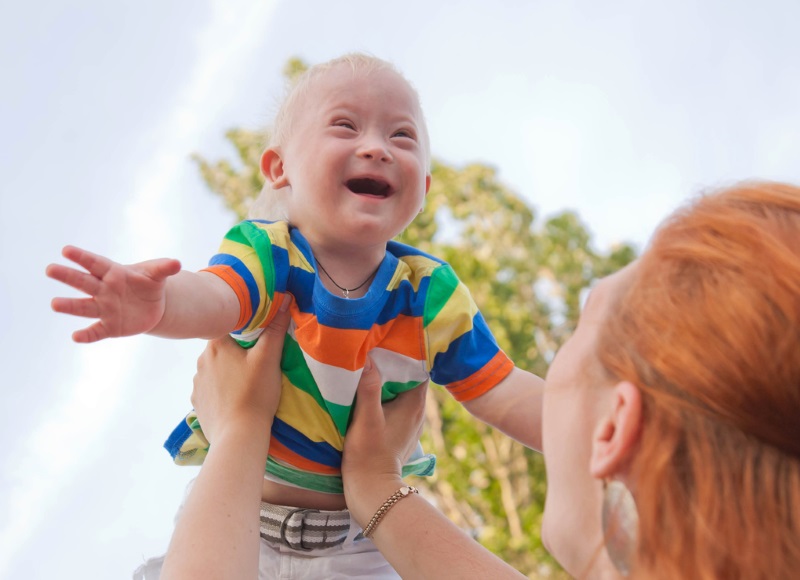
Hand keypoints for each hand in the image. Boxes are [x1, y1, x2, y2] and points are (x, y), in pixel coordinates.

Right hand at [46, 245, 180, 342]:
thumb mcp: (157, 274)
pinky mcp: (110, 327)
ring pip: (84, 307)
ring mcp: (105, 309)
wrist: (153, 306)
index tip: (66, 250)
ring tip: (55, 303)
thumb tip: (177, 264)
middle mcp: (104, 290)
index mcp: (113, 273)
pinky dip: (87, 335)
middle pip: (83, 282)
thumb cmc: (149, 284)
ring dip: (70, 306)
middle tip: (50, 269)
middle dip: (67, 276)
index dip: (82, 257)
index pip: (95, 263)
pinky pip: (96, 331)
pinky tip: (76, 337)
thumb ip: (164, 268)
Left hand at [190, 298, 292, 444]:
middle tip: (255, 359)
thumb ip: (275, 328)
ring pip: (214, 368)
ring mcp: (197, 383)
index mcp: (216, 345)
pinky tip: (234, 397)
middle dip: (236, 350)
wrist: (238, 435)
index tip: (256, 334)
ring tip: (246, 381)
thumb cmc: (255, 393)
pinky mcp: (198, 403)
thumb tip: (285, 299)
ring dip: (227, 370)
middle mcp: (201, 361)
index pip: (226, 325)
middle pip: (220, 347)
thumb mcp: (269, 358)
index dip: (242, 327)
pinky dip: (220, 389)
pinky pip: (209, 388)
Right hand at [342, 358, 426, 524]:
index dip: (407, 352)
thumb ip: (368, 389)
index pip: (419, 368)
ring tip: (370, 364)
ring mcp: (410, 423)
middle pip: (410, 377)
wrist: (370, 490)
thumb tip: (368, 358)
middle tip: (375, 346)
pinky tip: (368, 391)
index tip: (390, 339)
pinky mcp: (399, 432)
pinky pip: (395, 404)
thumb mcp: (366, 419)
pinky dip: (385, 395)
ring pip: (402, 391)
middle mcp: (417, 412)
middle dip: (394, 363)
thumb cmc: (368, 455)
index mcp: (415, 404)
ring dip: (388, 379)